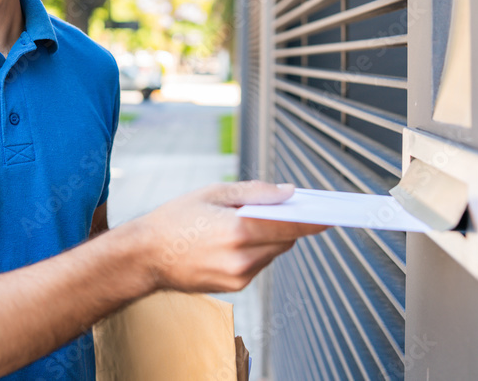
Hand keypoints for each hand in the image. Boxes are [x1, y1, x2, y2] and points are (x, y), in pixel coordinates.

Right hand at [127, 181, 328, 293]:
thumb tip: (288, 192)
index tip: (330, 214)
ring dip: (269, 236)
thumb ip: (255, 192)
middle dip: (286, 222)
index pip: (290, 226)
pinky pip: (258, 262)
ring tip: (246, 220)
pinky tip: (234, 237)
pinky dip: (255, 248)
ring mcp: (239, 276)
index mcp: (238, 232)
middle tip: (282, 205)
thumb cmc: (175, 219)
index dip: (313, 220)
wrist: (146, 256)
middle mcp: (242, 259)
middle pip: (285, 240)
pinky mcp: (235, 286)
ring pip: (273, 252)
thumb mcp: (213, 193)